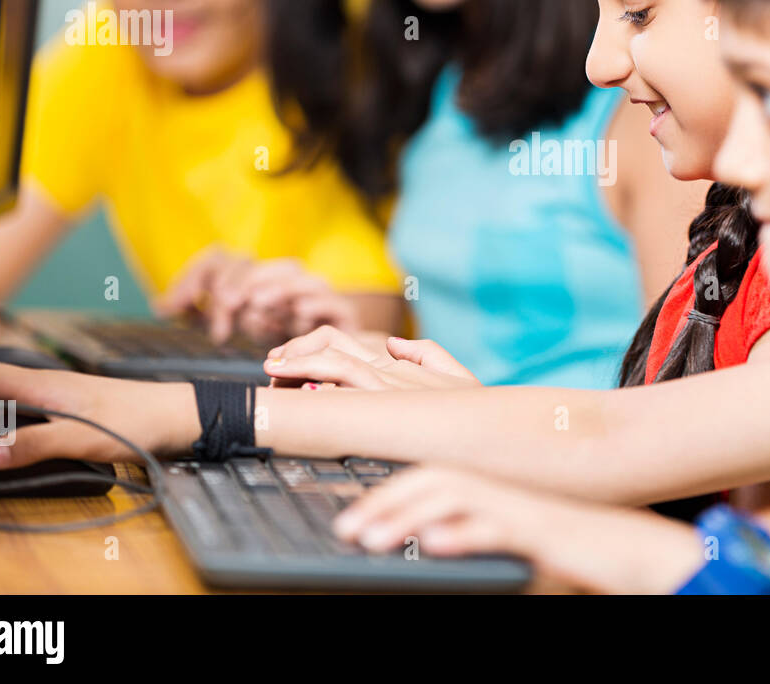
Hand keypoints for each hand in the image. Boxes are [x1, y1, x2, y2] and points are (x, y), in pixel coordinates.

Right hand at [0, 360, 197, 466]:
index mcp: (43, 384)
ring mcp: (59, 396)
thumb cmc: (140, 419)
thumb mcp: (84, 437)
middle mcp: (47, 385)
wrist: (179, 416)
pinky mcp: (71, 410)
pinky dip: (1, 421)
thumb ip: (36, 443)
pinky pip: (23, 409)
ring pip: (3, 397)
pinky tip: (1, 437)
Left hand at [157, 250, 359, 344]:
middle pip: (258, 266)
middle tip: (221, 306)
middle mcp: (283, 283)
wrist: (338, 369)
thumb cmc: (284, 353)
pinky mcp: (342, 315)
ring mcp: (314, 297)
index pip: (220, 261)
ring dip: (274, 286)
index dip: (196, 277)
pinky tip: (296, 314)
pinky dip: (314, 304)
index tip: (174, 307)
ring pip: (296, 277)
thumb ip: (203, 317)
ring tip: (255, 304)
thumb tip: (162, 306)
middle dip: (236, 283)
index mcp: (253, 283)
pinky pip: (333, 302)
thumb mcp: (235, 333)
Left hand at [264, 327, 480, 390]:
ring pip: (336, 362)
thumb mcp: (456, 377)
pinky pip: (352, 391)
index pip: (341, 343)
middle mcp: (390, 369)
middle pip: (331, 345)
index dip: (307, 348)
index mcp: (395, 362)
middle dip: (294, 353)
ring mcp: (391, 387)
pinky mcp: (395, 405)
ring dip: (299, 366)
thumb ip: (427, 354)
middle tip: (270, 368)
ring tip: (274, 375)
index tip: (281, 364)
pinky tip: (306, 396)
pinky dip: (324, 390)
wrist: (499, 427)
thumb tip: (396, 343)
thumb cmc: (476, 408)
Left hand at [332, 465, 703, 593]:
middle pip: (434, 479)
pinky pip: (498, 527)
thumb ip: (477, 531)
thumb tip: (425, 540)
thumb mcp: (517, 537)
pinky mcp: (544, 532)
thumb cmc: (579, 547)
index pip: (433, 477)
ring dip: (407, 515)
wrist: (641, 552)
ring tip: (368, 539)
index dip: (388, 494)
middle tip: (344, 529)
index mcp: (497, 488)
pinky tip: (431, 546)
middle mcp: (506, 488)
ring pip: (455, 496)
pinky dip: (463, 534)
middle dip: (384, 502)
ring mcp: (524, 507)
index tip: (352, 518)